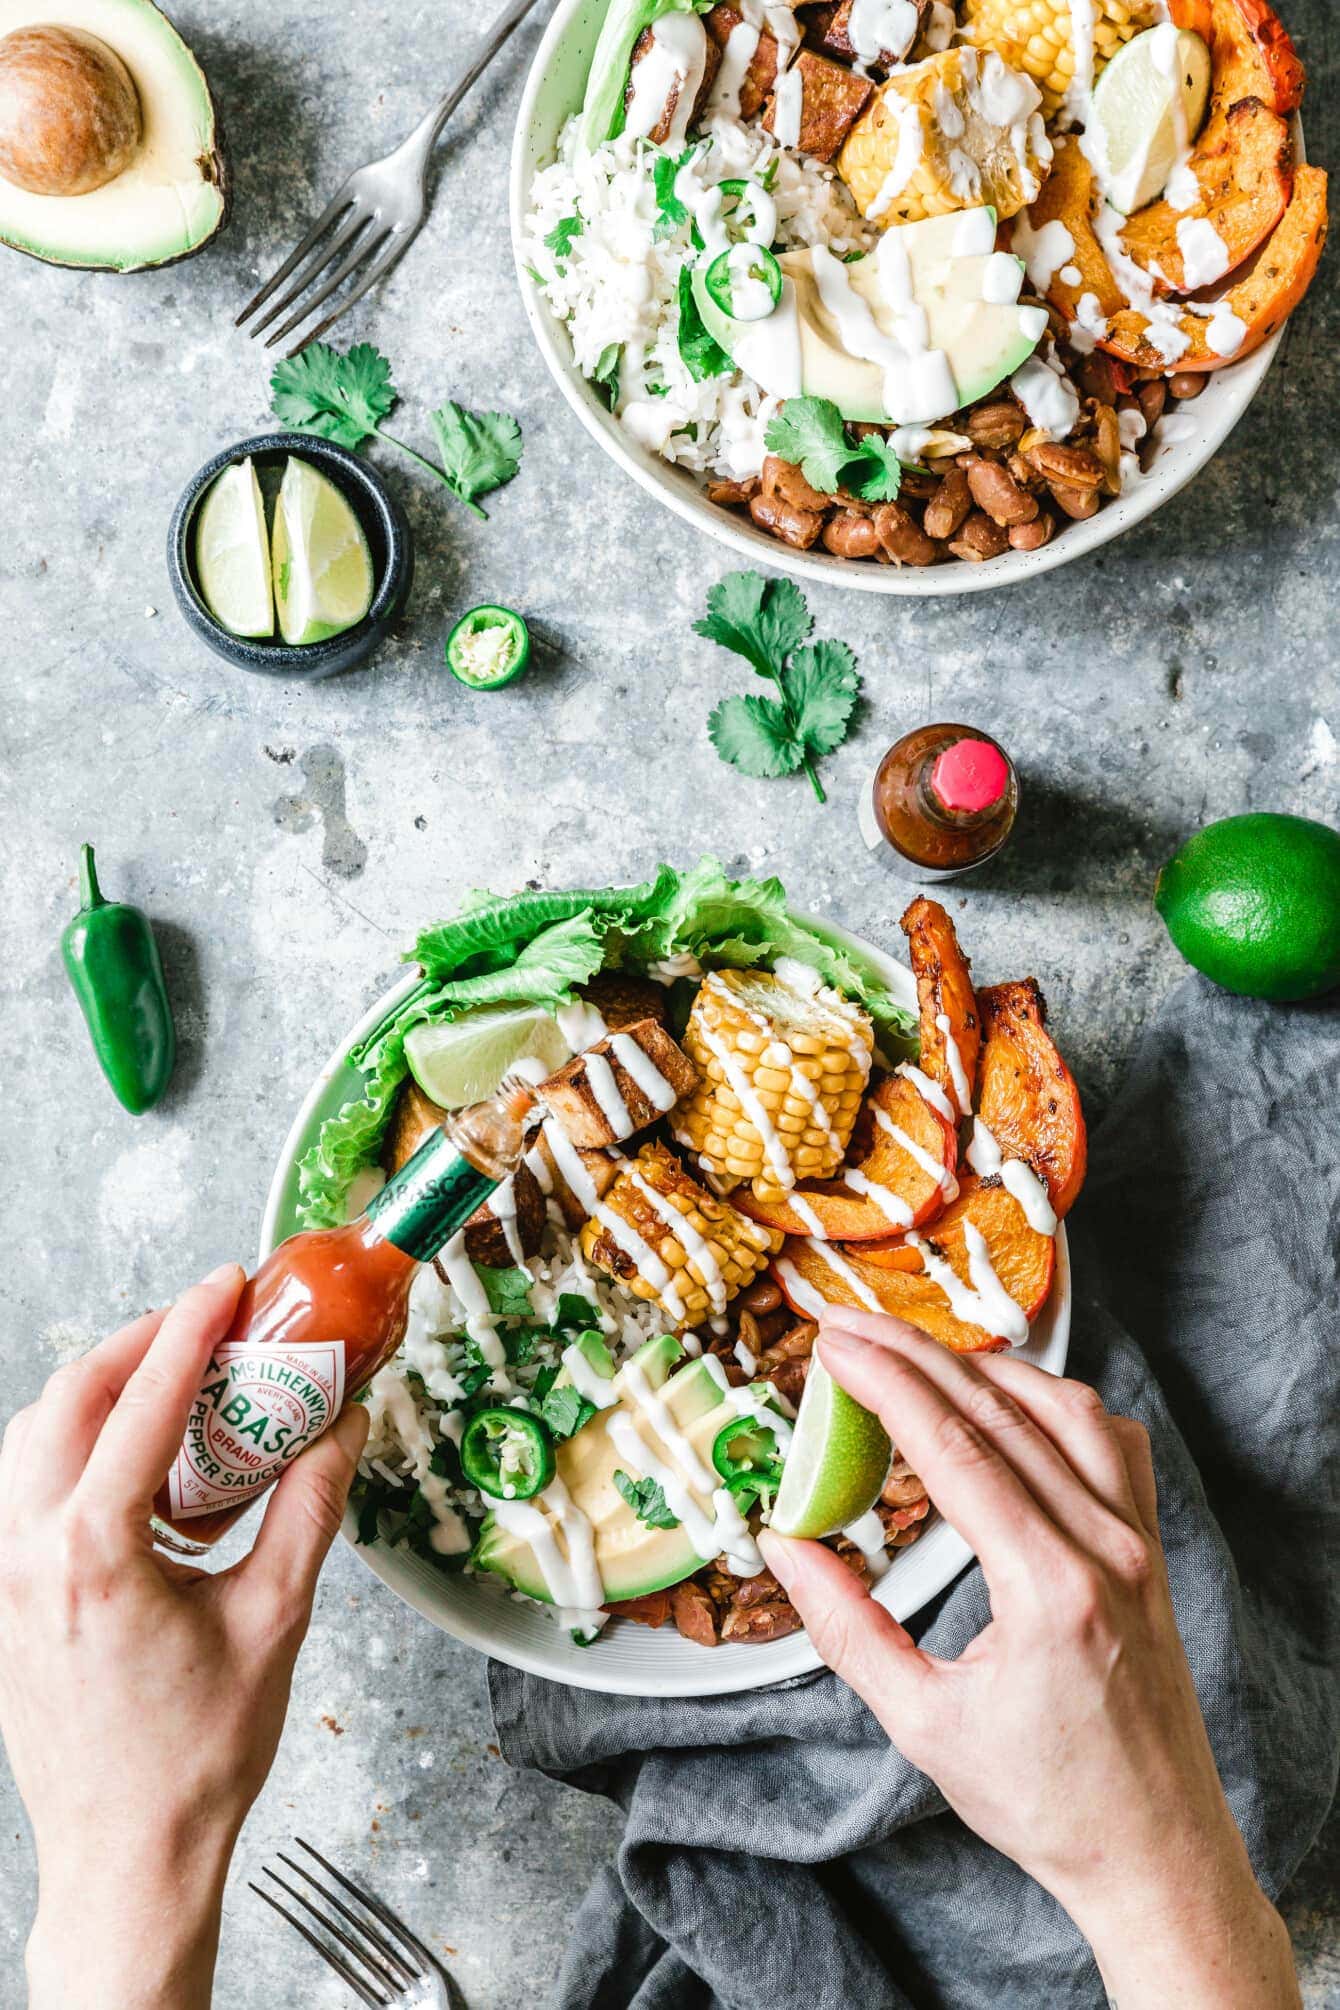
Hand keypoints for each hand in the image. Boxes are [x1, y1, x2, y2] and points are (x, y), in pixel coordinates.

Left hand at [0, 1265, 368, 2009]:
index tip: (228, 1284)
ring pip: (32, 1435)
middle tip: (205, 1321)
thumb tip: (344, 1429)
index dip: (191, 1327)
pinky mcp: (4, 1599)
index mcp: (95, 1554)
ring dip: (98, 1388)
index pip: (145, 1401)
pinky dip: (75, 1443)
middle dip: (138, 1341)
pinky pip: (26, 1485)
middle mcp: (29, 1553)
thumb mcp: (275, 1620)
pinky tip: (134, 1460)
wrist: (127, 1855)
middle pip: (68, 1396)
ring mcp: (4, 1577)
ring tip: (172, 1378)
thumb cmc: (195, 1759)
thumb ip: (310, 1511)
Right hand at [760, 1311, 1297, 2009]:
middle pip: (1000, 1412)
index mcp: (1049, 1590)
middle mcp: (1106, 1550)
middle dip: (915, 1355)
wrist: (1155, 1853)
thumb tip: (785, 1547)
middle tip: (848, 1326)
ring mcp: (1140, 1544)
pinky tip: (1009, 1400)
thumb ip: (847, 1629)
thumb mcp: (922, 1725)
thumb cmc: (1044, 1803)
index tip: (832, 1344)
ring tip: (915, 1351)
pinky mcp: (1153, 1550)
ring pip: (1065, 1409)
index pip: (953, 1448)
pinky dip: (1054, 1402)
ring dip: (985, 1367)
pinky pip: (1111, 1442)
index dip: (885, 1383)